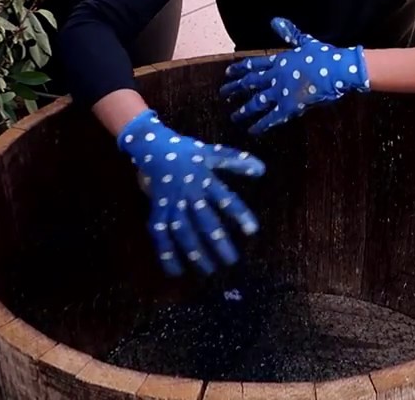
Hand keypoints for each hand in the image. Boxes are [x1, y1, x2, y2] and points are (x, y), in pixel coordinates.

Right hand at [117, 109, 264, 275]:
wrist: (151, 144)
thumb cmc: (186, 151)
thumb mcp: (212, 152)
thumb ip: (236, 162)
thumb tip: (263, 170)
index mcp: (205, 179)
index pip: (226, 199)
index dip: (239, 214)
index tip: (252, 231)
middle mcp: (189, 193)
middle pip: (204, 221)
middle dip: (218, 242)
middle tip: (231, 261)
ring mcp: (172, 202)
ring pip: (183, 231)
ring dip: (194, 251)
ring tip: (208, 270)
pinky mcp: (157, 209)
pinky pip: (160, 232)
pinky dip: (166, 252)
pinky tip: (175, 271)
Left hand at [219, 17, 369, 133]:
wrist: (337, 70)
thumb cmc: (324, 55)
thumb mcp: (305, 42)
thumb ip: (289, 33)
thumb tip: (276, 21)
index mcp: (279, 61)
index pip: (254, 64)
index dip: (240, 69)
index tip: (228, 72)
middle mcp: (276, 76)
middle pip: (250, 83)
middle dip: (235, 88)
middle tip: (222, 94)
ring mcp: (281, 92)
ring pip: (257, 101)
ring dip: (244, 109)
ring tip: (234, 116)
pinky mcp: (289, 106)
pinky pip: (272, 117)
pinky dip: (262, 124)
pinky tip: (252, 130)